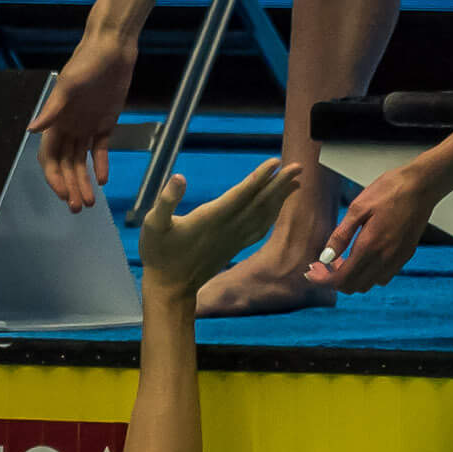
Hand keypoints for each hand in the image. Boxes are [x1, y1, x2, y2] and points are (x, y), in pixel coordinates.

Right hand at [31, 29, 138, 209]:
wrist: (113, 49)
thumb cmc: (86, 62)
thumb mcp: (68, 85)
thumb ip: (53, 109)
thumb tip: (31, 131)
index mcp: (56, 121)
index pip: (50, 157)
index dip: (54, 177)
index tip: (62, 194)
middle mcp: (69, 127)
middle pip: (66, 164)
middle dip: (70, 186)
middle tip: (78, 207)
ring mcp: (87, 126)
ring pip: (82, 161)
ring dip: (84, 181)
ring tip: (90, 202)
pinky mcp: (106, 122)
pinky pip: (101, 149)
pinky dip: (101, 164)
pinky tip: (103, 180)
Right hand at [140, 159, 300, 299]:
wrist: (169, 289)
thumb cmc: (158, 254)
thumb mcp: (154, 225)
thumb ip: (166, 201)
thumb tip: (179, 177)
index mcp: (211, 218)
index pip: (241, 194)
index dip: (259, 178)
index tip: (276, 162)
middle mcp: (228, 228)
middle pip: (259, 202)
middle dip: (279, 183)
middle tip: (299, 166)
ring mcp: (233, 239)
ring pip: (263, 215)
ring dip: (280, 197)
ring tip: (296, 182)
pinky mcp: (234, 247)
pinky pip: (259, 228)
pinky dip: (272, 215)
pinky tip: (277, 207)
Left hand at [305, 163, 436, 292]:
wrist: (421, 185)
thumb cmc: (389, 190)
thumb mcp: (358, 207)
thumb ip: (341, 235)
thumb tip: (325, 258)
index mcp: (369, 246)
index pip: (342, 279)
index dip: (323, 280)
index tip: (311, 272)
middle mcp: (385, 259)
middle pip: (354, 286)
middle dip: (335, 280)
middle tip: (323, 264)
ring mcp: (397, 259)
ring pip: (369, 284)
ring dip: (352, 278)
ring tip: (342, 259)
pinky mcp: (406, 255)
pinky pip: (383, 276)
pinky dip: (369, 274)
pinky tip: (363, 256)